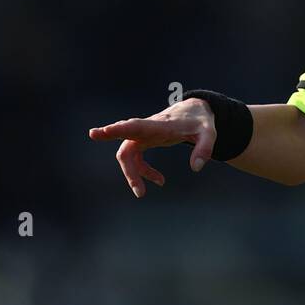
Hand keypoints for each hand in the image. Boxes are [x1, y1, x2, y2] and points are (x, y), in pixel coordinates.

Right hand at [88, 98, 216, 197]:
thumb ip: (205, 149)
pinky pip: (135, 158)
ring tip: (143, 192)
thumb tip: (196, 168)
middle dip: (109, 138)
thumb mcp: (210, 134)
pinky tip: (160, 180)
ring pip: (127, 153)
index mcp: (162, 125)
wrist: (195, 111)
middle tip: (95, 136)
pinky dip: (143, 171)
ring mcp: (144, 134)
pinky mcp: (144, 140)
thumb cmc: (201, 122)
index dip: (119, 129)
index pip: (138, 126)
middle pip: (125, 137)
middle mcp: (148, 128)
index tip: (101, 131)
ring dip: (132, 173)